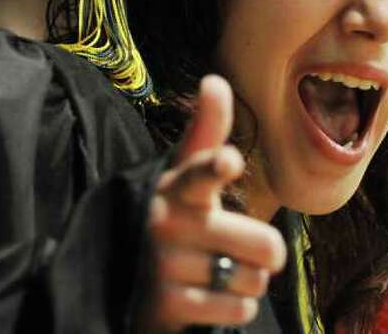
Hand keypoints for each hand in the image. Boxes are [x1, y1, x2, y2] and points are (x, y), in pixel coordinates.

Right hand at [140, 75, 286, 332]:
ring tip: (217, 273)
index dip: (216, 166)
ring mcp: (165, 265)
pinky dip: (235, 308)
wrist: (122, 278)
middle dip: (264, 255)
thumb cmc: (172, 216)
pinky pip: (237, 309)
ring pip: (252, 280)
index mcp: (177, 186)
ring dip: (247, 283)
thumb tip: (215, 78)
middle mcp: (168, 222)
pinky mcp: (166, 305)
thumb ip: (206, 132)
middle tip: (242, 251)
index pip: (200, 171)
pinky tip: (210, 297)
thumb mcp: (182, 175)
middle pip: (263, 245)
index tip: (228, 161)